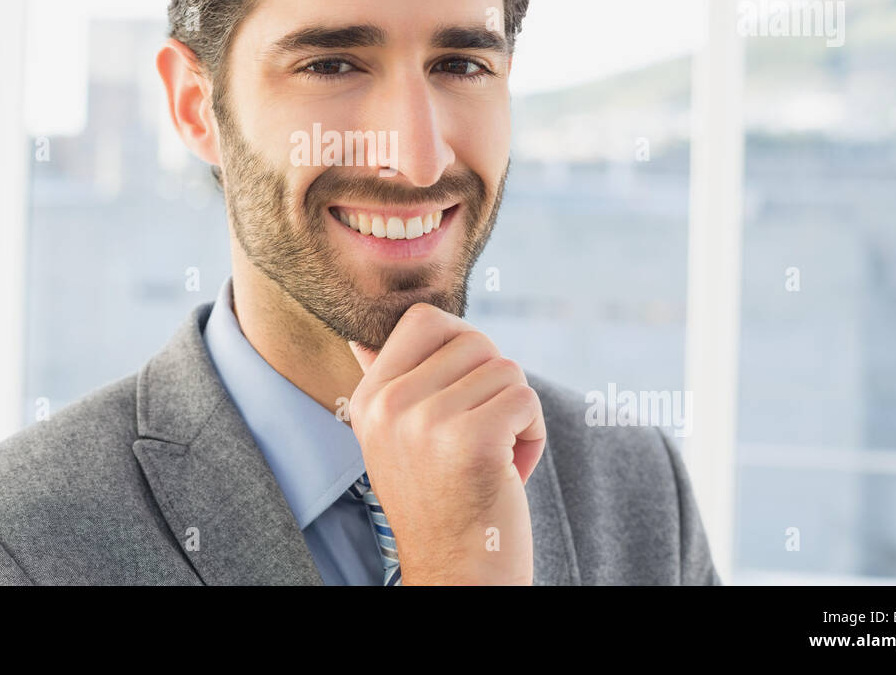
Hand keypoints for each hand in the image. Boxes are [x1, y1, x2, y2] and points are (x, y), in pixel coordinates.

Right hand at [347, 302, 546, 584]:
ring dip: (517, 414)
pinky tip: (510, 470)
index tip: (465, 393)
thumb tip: (362, 338)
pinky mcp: (472, 439)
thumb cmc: (438, 504)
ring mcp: (427, 420)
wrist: (456, 576)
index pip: (424, 319)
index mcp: (370, 398)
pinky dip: (532, 434)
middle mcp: (390, 404)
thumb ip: (387, 384)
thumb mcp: (394, 439)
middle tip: (483, 435)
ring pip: (507, 369)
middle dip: (495, 384)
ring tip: (495, 458)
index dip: (462, 344)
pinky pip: (526, 399)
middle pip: (475, 340)